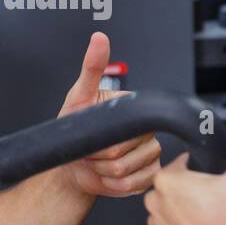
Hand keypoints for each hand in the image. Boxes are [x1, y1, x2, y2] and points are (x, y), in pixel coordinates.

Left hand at [56, 31, 161, 197]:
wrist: (74, 165)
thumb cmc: (75, 130)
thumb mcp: (79, 97)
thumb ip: (91, 68)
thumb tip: (99, 38)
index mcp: (133, 110)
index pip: (123, 130)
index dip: (100, 138)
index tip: (91, 134)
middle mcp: (147, 131)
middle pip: (122, 154)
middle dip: (98, 156)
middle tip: (90, 149)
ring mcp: (151, 154)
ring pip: (125, 171)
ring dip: (102, 172)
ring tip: (96, 161)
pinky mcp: (148, 175)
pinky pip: (131, 186)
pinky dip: (112, 186)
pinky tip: (105, 175)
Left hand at [144, 146, 225, 224]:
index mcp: (167, 180)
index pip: (182, 163)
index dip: (200, 170)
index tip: (211, 181)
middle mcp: (154, 201)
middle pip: (174, 187)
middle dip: (191, 192)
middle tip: (212, 202)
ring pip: (170, 210)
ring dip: (184, 213)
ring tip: (207, 222)